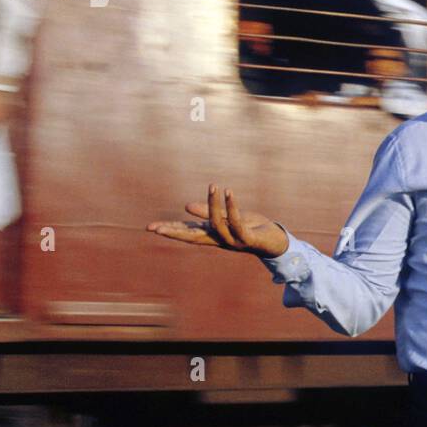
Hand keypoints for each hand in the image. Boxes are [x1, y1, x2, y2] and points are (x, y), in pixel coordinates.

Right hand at [147, 184, 290, 256]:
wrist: (276, 241)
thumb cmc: (251, 228)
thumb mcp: (229, 218)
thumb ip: (208, 213)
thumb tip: (186, 207)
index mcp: (213, 235)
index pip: (188, 232)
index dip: (171, 229)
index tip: (151, 228)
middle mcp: (220, 240)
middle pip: (194, 237)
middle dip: (175, 232)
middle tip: (155, 229)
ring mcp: (233, 241)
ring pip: (217, 224)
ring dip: (213, 204)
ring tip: (213, 185)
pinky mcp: (248, 239)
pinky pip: (237, 223)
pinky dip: (233, 207)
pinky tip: (229, 193)